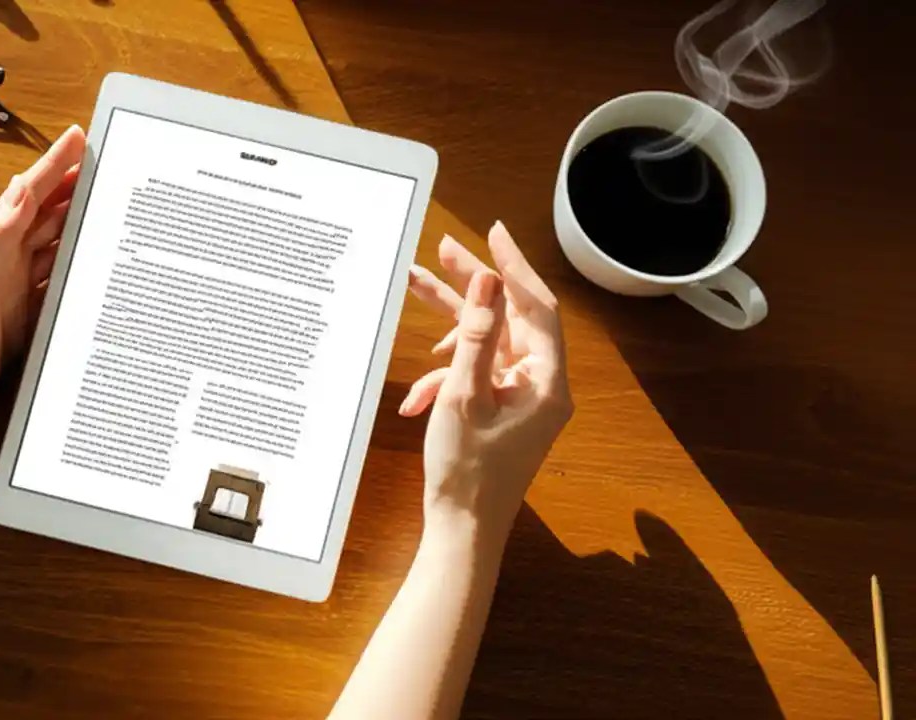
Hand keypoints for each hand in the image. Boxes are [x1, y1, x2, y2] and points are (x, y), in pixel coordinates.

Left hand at [0, 126, 86, 445]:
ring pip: (50, 248)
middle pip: (42, 218)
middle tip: (105, 167)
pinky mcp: (19, 321)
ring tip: (105, 206)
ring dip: (75, 226)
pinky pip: (52, 286)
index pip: (25, 197)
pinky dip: (71, 270)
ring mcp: (9, 293)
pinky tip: (88, 264)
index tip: (76, 137)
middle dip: (71, 189)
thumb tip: (20, 189)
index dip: (51, 166)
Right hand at [401, 222, 572, 538]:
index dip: (513, 267)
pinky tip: (416, 398)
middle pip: (509, 319)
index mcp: (546, 381)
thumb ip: (475, 334)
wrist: (463, 531)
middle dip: (473, 287)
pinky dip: (445, 379)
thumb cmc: (467, 471)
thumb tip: (487, 282)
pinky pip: (475, 377)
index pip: (536, 306)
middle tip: (443, 251)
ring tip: (414, 290)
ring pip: (486, 345)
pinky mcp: (501, 412)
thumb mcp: (464, 395)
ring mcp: (521, 400)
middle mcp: (541, 386)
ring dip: (450, 331)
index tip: (491, 233)